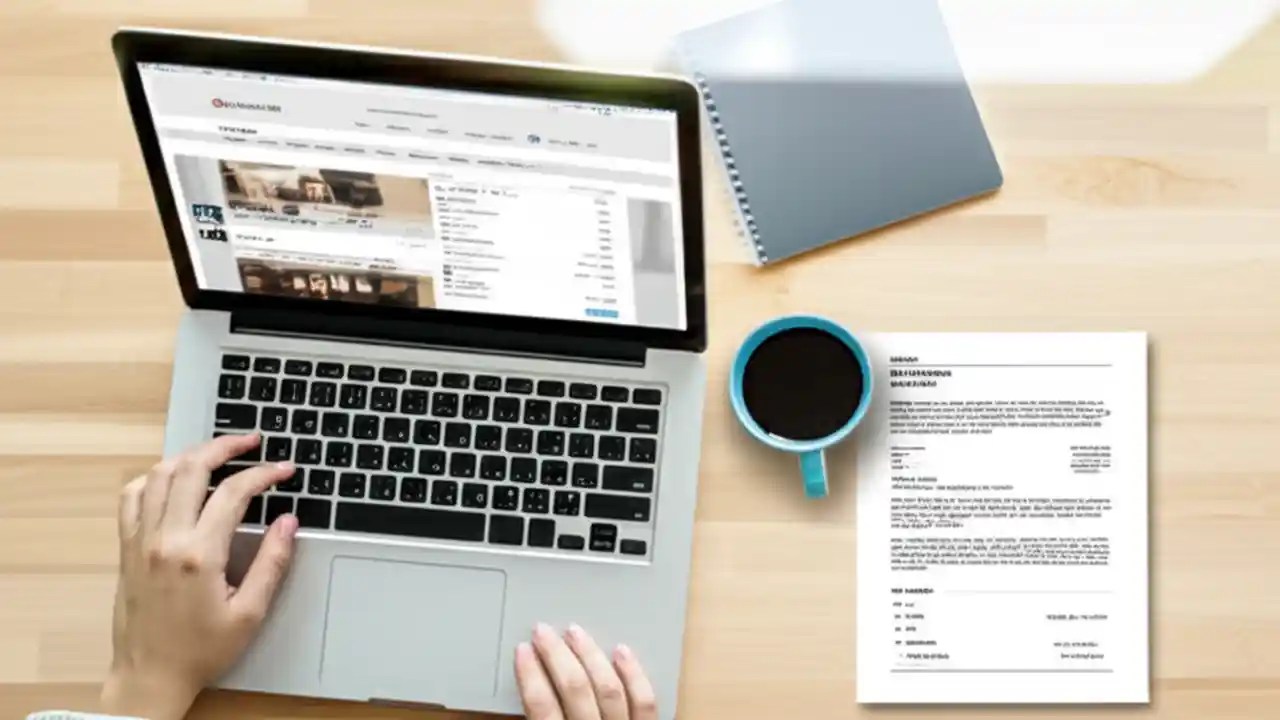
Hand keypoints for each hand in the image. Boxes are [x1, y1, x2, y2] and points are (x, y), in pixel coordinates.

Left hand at [102, 434, 297, 719]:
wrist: (150, 675)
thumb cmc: (201, 650)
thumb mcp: (250, 613)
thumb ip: (272, 563)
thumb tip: (288, 522)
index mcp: (199, 554)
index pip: (234, 492)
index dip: (263, 473)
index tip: (284, 470)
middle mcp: (165, 539)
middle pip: (192, 468)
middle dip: (226, 446)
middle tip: (251, 440)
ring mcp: (140, 540)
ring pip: (158, 474)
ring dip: (190, 455)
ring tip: (217, 453)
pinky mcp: (126, 548)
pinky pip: (131, 497)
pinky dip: (152, 478)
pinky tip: (173, 480)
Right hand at [515, 623, 657, 719]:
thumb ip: (538, 718)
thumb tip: (528, 687)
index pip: (541, 707)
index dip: (529, 675)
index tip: (522, 650)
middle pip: (574, 689)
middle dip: (556, 655)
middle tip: (542, 631)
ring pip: (608, 688)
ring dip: (590, 656)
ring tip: (575, 632)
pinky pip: (644, 702)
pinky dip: (634, 674)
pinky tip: (621, 652)